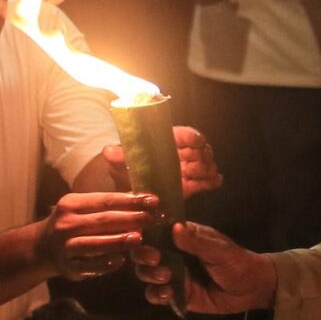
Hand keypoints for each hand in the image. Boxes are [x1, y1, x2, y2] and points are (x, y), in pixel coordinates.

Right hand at [36, 191, 154, 280]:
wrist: (42, 248)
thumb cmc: (74, 223)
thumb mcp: (84, 207)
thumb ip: (109, 203)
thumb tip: (142, 197)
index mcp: (72, 204)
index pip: (105, 200)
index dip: (131, 200)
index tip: (153, 200)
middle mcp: (66, 224)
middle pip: (102, 220)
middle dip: (130, 219)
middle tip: (153, 219)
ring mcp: (65, 246)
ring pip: (93, 243)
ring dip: (117, 241)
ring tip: (139, 238)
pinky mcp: (68, 267)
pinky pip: (88, 266)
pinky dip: (104, 264)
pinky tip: (120, 261)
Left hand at [101, 126, 221, 199]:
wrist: (134, 181)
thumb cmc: (132, 164)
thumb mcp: (123, 159)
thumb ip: (118, 155)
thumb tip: (107, 151)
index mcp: (171, 140)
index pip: (187, 134)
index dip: (194, 137)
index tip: (197, 142)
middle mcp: (184, 153)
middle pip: (202, 150)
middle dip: (201, 156)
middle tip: (192, 165)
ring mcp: (191, 168)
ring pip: (208, 164)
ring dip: (206, 169)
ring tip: (195, 175)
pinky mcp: (194, 185)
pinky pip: (210, 181)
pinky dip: (212, 181)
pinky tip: (211, 182)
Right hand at [133, 220, 275, 314]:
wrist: (252, 289)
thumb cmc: (238, 262)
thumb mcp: (220, 250)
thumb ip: (197, 242)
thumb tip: (175, 228)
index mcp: (183, 237)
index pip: (156, 231)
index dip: (145, 233)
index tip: (143, 237)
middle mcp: (173, 254)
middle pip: (145, 253)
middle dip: (144, 256)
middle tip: (156, 260)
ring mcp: (174, 275)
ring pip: (147, 274)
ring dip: (150, 275)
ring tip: (166, 277)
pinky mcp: (177, 295)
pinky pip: (157, 295)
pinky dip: (156, 295)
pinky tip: (167, 295)